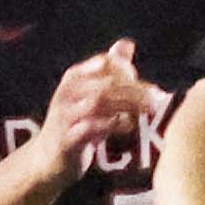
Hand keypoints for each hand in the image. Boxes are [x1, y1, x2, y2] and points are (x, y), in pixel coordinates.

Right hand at [36, 40, 160, 153]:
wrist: (46, 160)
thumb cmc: (75, 124)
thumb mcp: (90, 94)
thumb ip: (110, 71)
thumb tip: (127, 44)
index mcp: (74, 77)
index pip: (107, 63)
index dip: (130, 72)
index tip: (150, 87)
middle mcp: (67, 93)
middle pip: (107, 83)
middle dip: (136, 90)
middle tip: (158, 99)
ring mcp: (65, 116)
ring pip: (99, 102)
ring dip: (127, 105)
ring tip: (147, 112)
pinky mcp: (66, 140)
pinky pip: (89, 128)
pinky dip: (111, 126)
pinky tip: (127, 128)